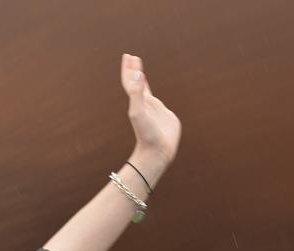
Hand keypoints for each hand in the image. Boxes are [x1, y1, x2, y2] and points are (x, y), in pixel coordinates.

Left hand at [121, 54, 180, 173]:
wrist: (156, 151)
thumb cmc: (146, 133)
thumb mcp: (139, 111)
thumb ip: (137, 93)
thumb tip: (137, 74)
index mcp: (137, 101)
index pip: (130, 81)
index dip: (128, 69)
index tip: (128, 56)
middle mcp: (144, 104)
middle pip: (136, 83)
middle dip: (134, 70)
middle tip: (133, 57)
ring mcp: (154, 109)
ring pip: (146, 91)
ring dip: (143, 81)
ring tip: (141, 71)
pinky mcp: (165, 115)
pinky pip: (159, 102)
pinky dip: (157, 97)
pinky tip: (154, 95)